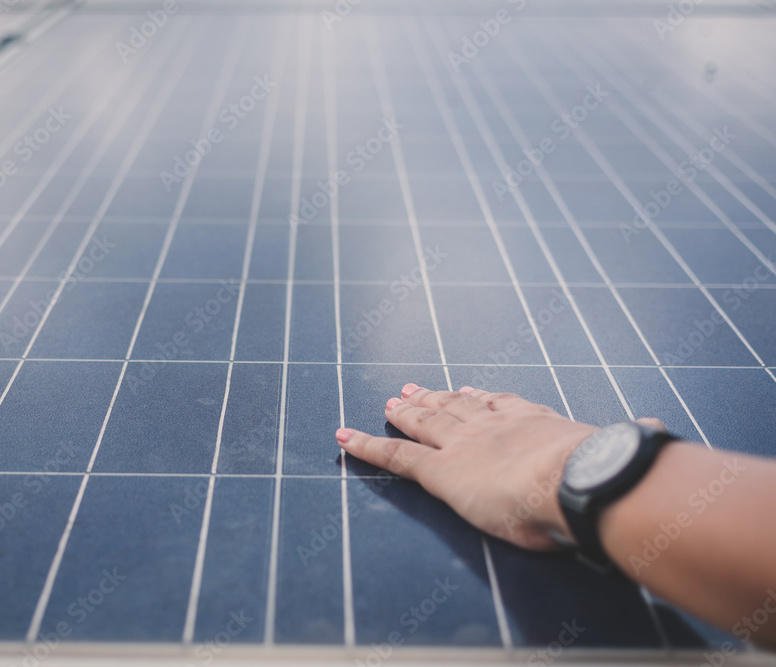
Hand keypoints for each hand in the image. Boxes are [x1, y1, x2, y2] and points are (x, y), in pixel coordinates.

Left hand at [336, 384, 663, 550]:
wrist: (575, 479)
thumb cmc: (602, 474)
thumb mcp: (616, 453)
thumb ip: (628, 439)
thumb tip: (653, 427)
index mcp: (534, 422)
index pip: (502, 405)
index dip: (482, 398)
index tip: (472, 390)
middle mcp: (493, 426)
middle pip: (456, 407)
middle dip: (435, 396)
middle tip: (415, 387)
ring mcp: (463, 444)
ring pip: (425, 422)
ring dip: (406, 410)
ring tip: (390, 401)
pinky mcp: (439, 470)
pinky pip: (395, 454)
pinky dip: (367, 444)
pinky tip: (345, 436)